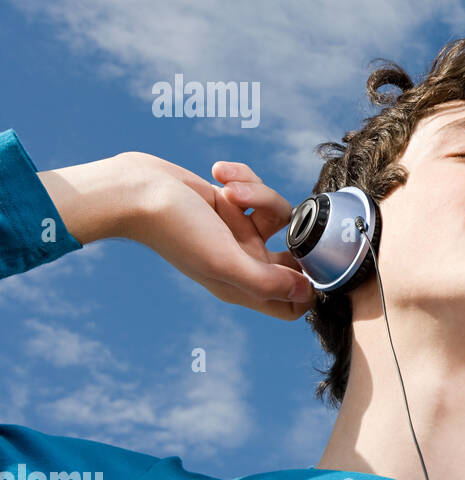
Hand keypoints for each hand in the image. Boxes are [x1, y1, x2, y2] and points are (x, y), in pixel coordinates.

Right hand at [120, 152, 315, 320]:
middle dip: (297, 232)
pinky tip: (221, 175)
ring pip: (280, 214)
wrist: (136, 188)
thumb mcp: (223, 261)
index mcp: (242, 286)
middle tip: (291, 219)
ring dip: (259, 194)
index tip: (312, 260)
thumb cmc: (175, 228)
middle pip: (295, 257)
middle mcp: (243, 262)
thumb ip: (266, 281)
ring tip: (230, 189)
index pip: (291, 304)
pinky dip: (243, 178)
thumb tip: (307, 294)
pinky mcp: (231, 206)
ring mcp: (237, 233)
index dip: (309, 289)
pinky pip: (258, 191)